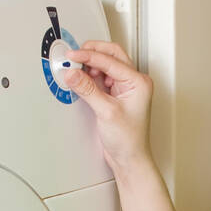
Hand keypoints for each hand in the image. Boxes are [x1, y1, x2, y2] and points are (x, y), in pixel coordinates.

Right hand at [61, 41, 153, 171]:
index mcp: (138, 82)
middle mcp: (134, 82)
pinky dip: (91, 75)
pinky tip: (82, 79)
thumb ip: (88, 90)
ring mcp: (125, 87)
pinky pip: (102, 77)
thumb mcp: (106, 112)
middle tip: (75, 56)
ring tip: (77, 70)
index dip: (89, 56)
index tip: (73, 56)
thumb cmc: (129, 140)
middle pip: (112, 54)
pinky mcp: (116, 94)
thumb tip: (73, 73)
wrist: (129, 158)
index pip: (110, 60)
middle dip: (92, 52)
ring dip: (91, 64)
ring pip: (107, 64)